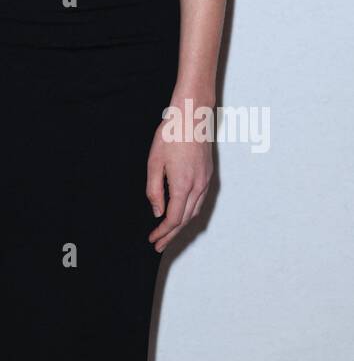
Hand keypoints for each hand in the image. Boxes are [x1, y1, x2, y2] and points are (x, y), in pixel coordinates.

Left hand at [146, 96, 214, 252]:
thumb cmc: (171, 135)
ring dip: (182, 226)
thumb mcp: (154, 162)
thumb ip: (154, 190)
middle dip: (172, 235)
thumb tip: (158, 212)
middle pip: (185, 220)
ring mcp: (206, 181)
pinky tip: (182, 215)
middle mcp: (198, 186)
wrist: (192, 115)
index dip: (163, 232)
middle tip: (159, 245)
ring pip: (195, 212)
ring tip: (169, 235)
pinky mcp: (208, 175)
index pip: (174, 219)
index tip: (152, 239)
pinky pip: (200, 201)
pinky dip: (190, 213)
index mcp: (183, 185)